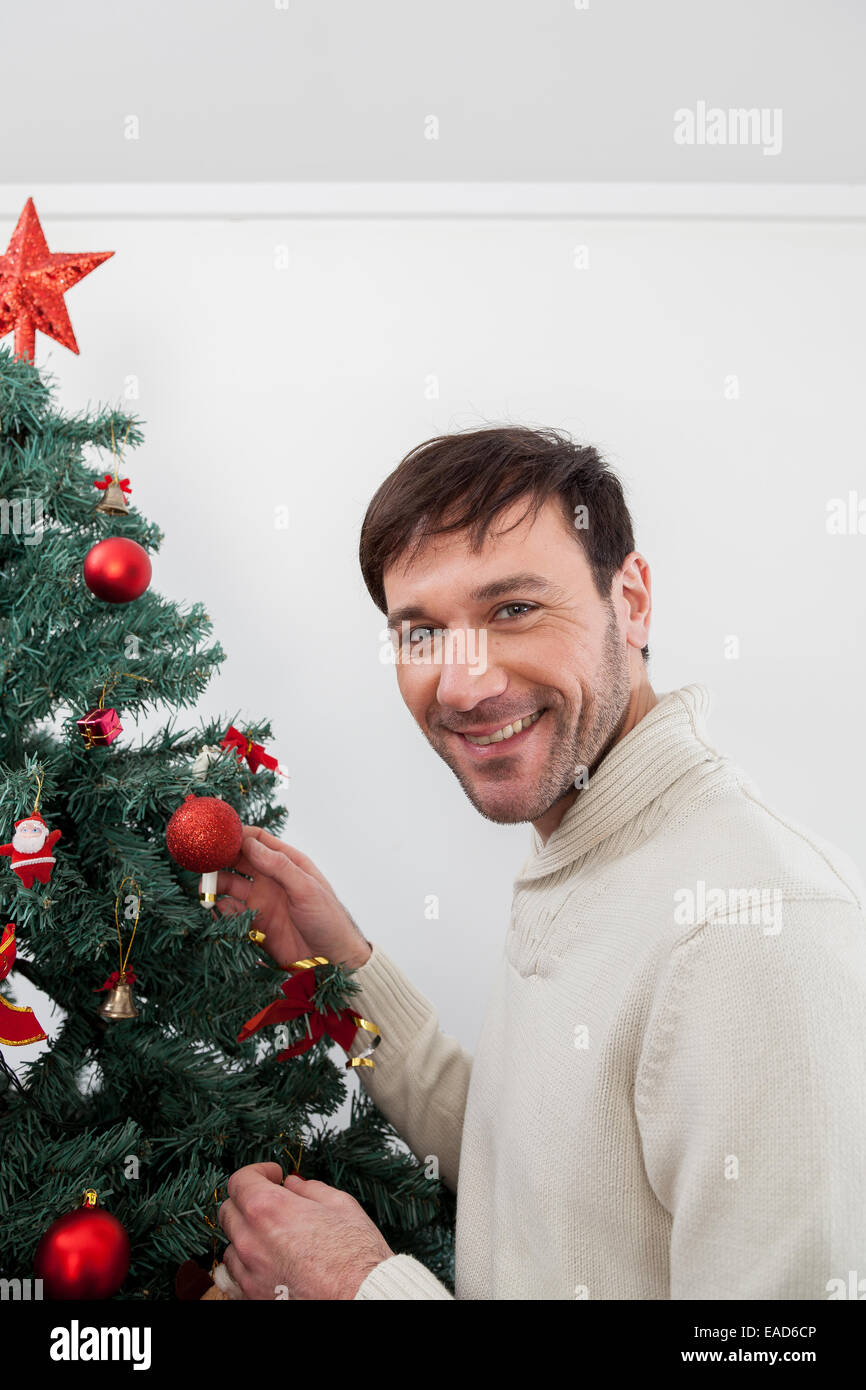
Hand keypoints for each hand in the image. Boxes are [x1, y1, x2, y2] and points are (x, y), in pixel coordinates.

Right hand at [212, 825, 371, 970]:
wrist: (332, 960)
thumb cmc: (328, 919)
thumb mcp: (306, 888)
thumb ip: (278, 866)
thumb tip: (249, 844)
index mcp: (287, 863)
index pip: (258, 840)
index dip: (237, 835)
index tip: (216, 835)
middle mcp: (271, 879)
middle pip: (238, 861)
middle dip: (219, 858)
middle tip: (201, 859)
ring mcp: (262, 901)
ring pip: (230, 886)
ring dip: (215, 884)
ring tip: (203, 888)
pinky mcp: (255, 924)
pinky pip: (231, 912)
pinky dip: (219, 909)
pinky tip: (213, 908)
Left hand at [218, 1162, 392, 1299]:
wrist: (361, 1298)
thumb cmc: (356, 1255)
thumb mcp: (340, 1204)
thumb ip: (309, 1189)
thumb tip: (293, 1183)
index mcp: (269, 1209)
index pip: (240, 1180)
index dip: (257, 1172)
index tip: (272, 1175)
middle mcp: (251, 1240)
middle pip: (228, 1210)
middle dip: (248, 1200)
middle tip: (271, 1201)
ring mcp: (249, 1273)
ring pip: (231, 1245)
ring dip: (246, 1235)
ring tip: (272, 1236)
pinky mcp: (253, 1297)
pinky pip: (234, 1276)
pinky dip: (245, 1266)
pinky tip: (266, 1263)